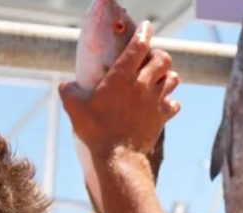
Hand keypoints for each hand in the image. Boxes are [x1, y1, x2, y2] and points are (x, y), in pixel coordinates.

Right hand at [59, 21, 181, 157]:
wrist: (117, 156)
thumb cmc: (94, 128)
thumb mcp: (73, 104)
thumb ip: (69, 89)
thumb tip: (67, 85)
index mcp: (122, 75)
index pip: (139, 45)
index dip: (144, 32)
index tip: (147, 27)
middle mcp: (143, 84)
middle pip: (164, 59)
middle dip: (160, 55)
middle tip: (152, 59)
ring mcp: (155, 101)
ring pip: (173, 79)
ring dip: (167, 76)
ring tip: (159, 79)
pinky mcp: (162, 117)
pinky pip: (174, 104)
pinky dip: (170, 102)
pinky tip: (162, 104)